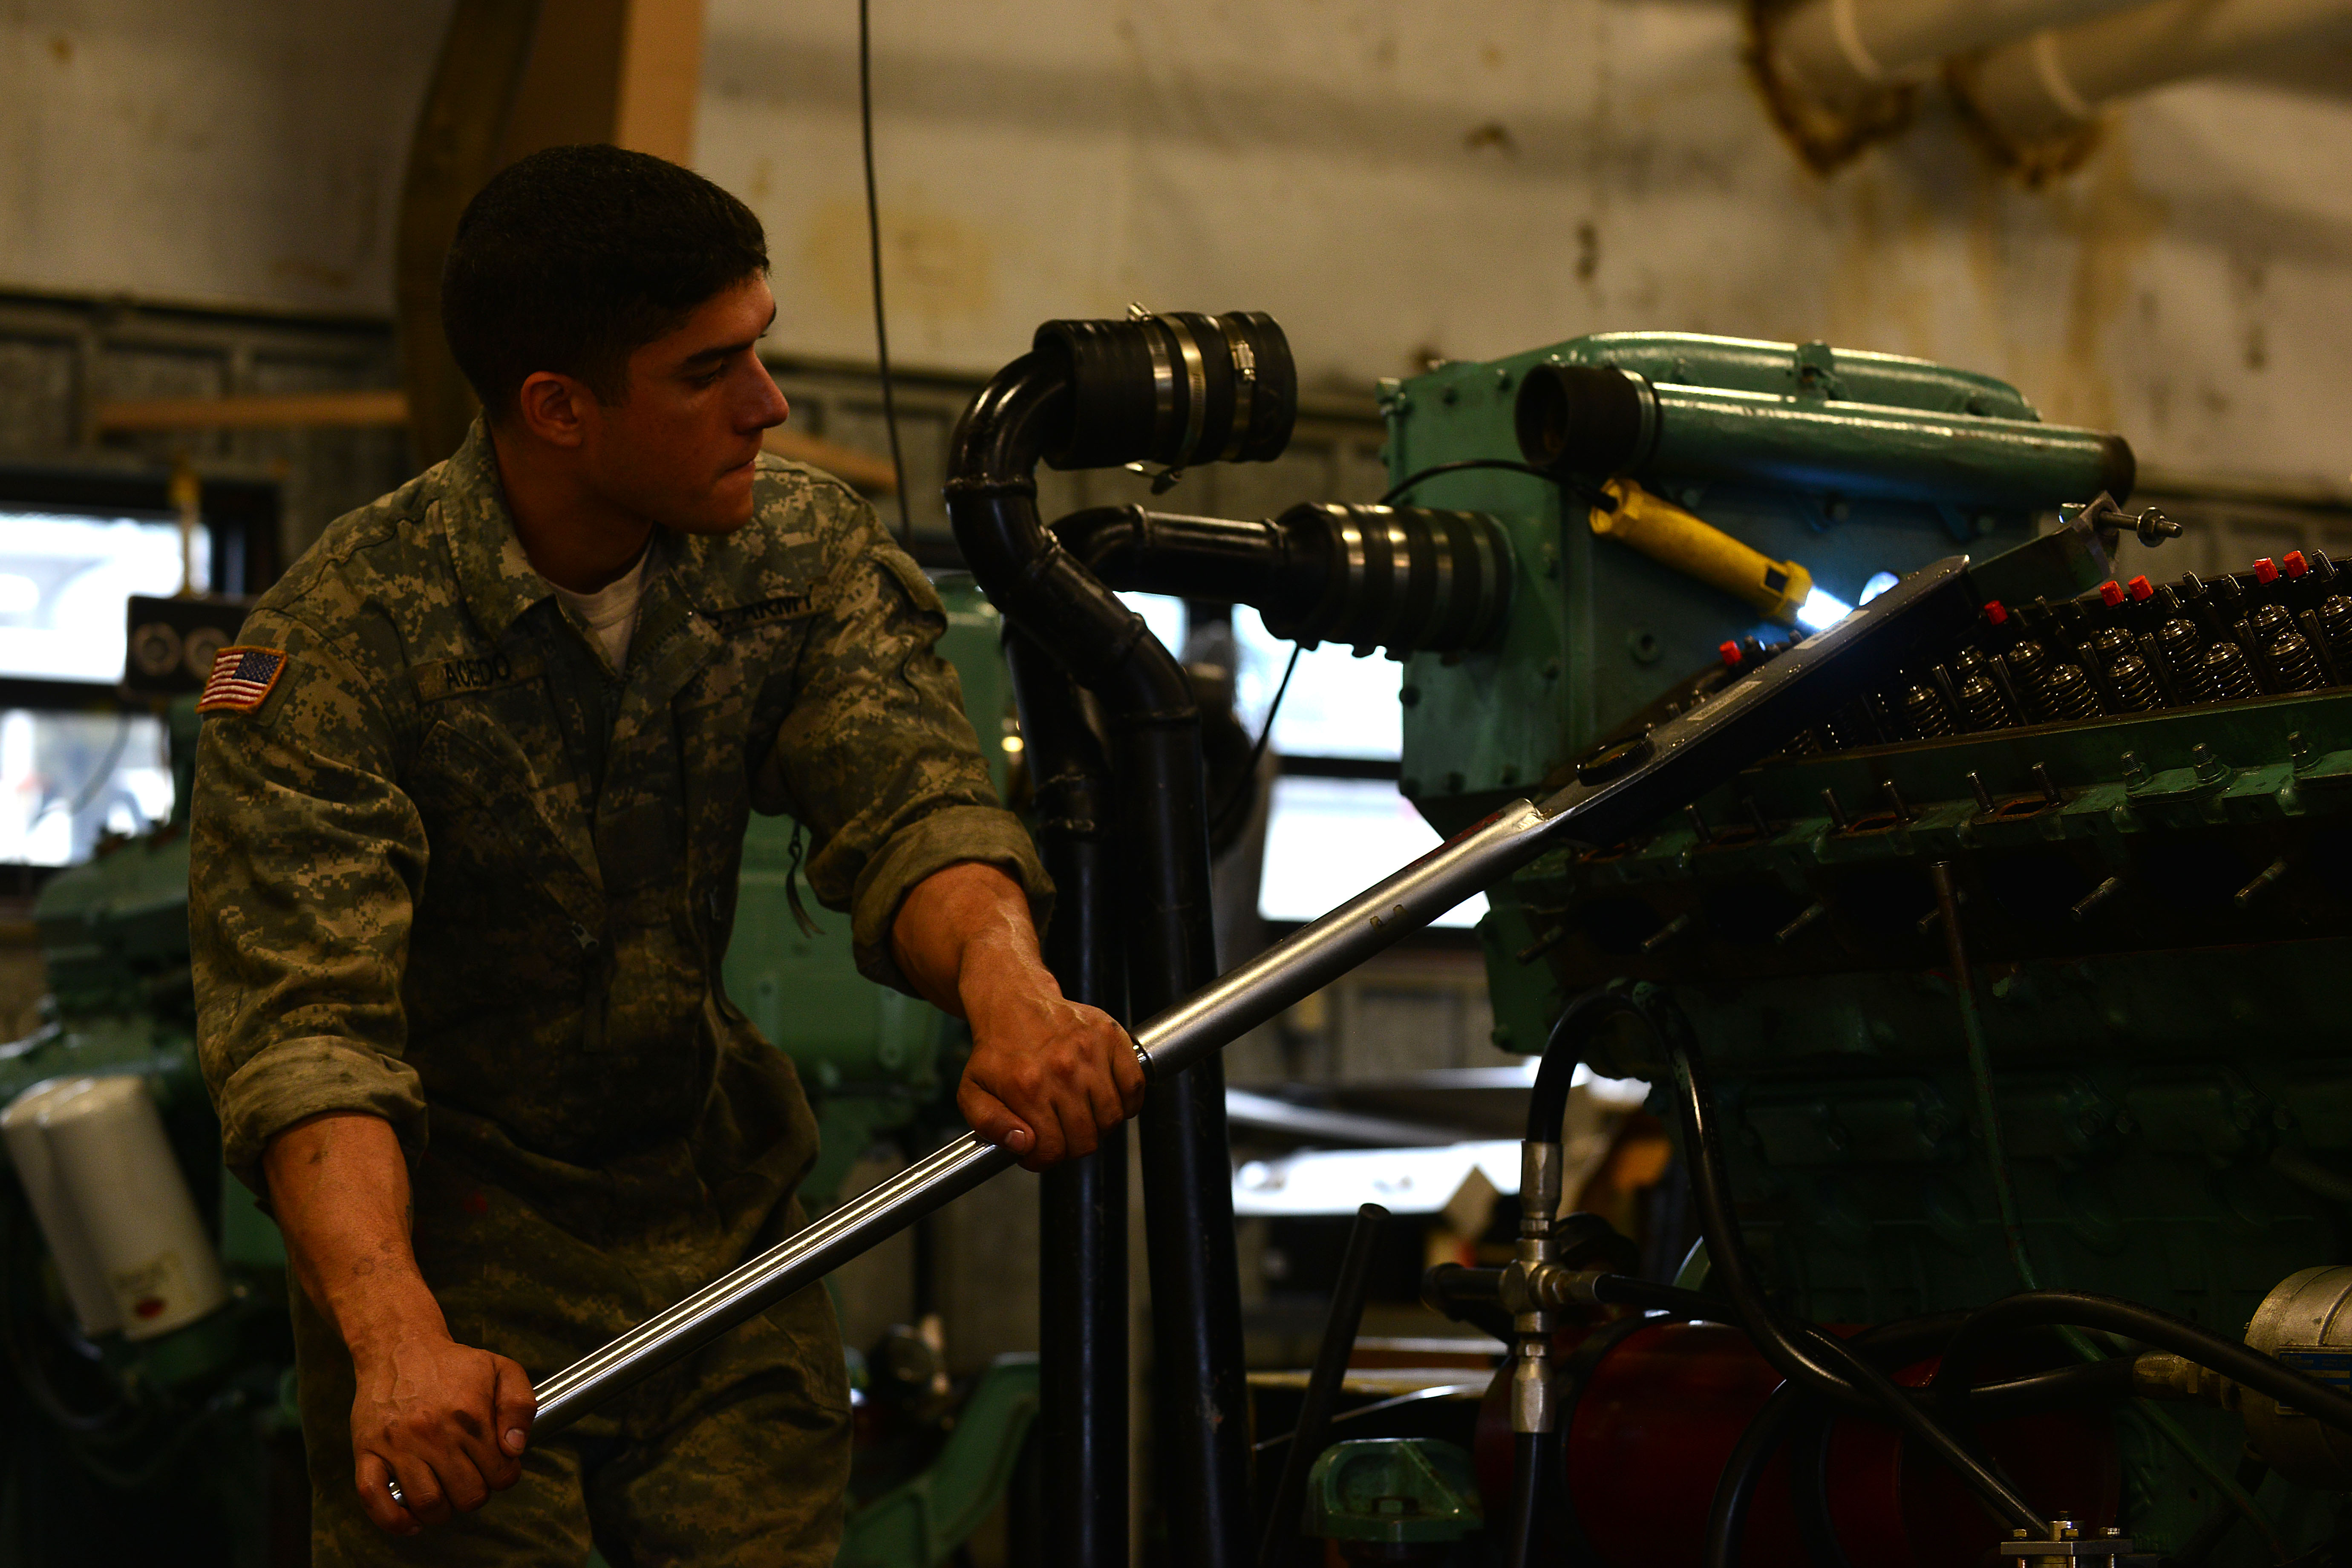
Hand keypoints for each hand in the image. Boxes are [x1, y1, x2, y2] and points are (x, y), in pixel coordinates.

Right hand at [349, 1329, 534, 1534]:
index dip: (505, 1476)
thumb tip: (515, 1449)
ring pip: (428, 1504)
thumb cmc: (453, 1364)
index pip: (500, 1474)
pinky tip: (412, 1520)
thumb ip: (520, 1406)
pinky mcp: (367, 1452)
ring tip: (446, 1492)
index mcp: (468, 1415)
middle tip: (472, 1477)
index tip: (498, 1466)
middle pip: (467, 1496)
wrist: (398, 1346)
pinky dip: (394, 1520)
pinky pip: (375, 1499)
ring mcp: (397, 1445)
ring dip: (443, 1510)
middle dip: (477, 1494)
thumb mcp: (501, 1369)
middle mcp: (432, 1433)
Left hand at [956, 960, 1144, 1170]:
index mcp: (1027, 1087)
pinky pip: (1134, 1086)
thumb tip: (1022, 1144)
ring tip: (1082, 1116)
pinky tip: (1108, 1100)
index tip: (1040, 1152)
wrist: (1014, 1000)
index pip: (1052, 1149)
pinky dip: (1128, 1102)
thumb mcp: (971, 1091)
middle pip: (1085, 1139)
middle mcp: (1062, 1070)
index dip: (1045, 1160)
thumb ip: (989, 1125)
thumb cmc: (996, 1050)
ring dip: (1099, 1126)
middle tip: (1062, 1135)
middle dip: (1072, 1147)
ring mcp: (1090, 1052)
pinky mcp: (1110, 1037)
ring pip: (1112, 1117)